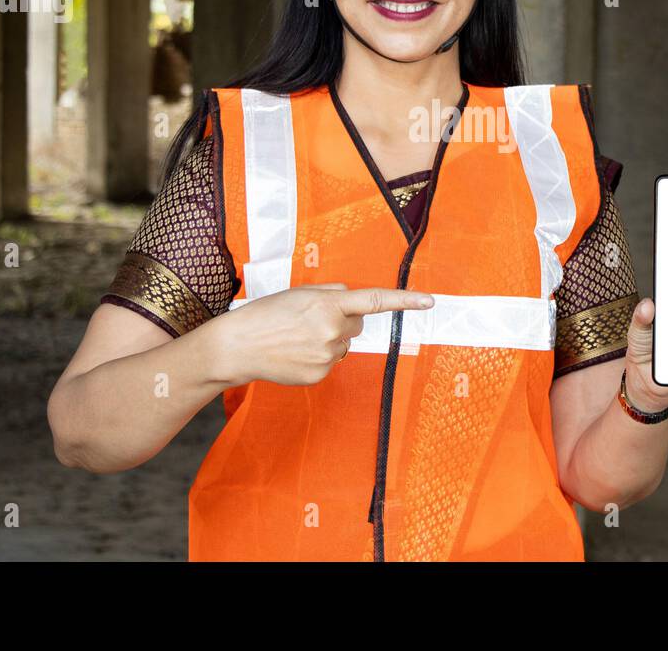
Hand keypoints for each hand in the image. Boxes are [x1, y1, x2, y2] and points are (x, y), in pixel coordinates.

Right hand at [207, 282, 433, 387]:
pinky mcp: (320, 375)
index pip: (375, 301)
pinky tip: (296, 353)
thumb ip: (331, 292)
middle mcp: (333, 331)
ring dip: (328, 338)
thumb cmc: (267, 314)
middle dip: (342, 319)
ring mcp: (328, 356)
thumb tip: (352, 302)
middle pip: (357, 323)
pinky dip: (318, 356)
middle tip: (310, 319)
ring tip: (297, 337)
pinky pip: (331, 361)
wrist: (238, 346)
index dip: (405, 301)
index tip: (429, 301)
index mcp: (329, 304)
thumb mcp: (299, 292)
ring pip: (344, 344)